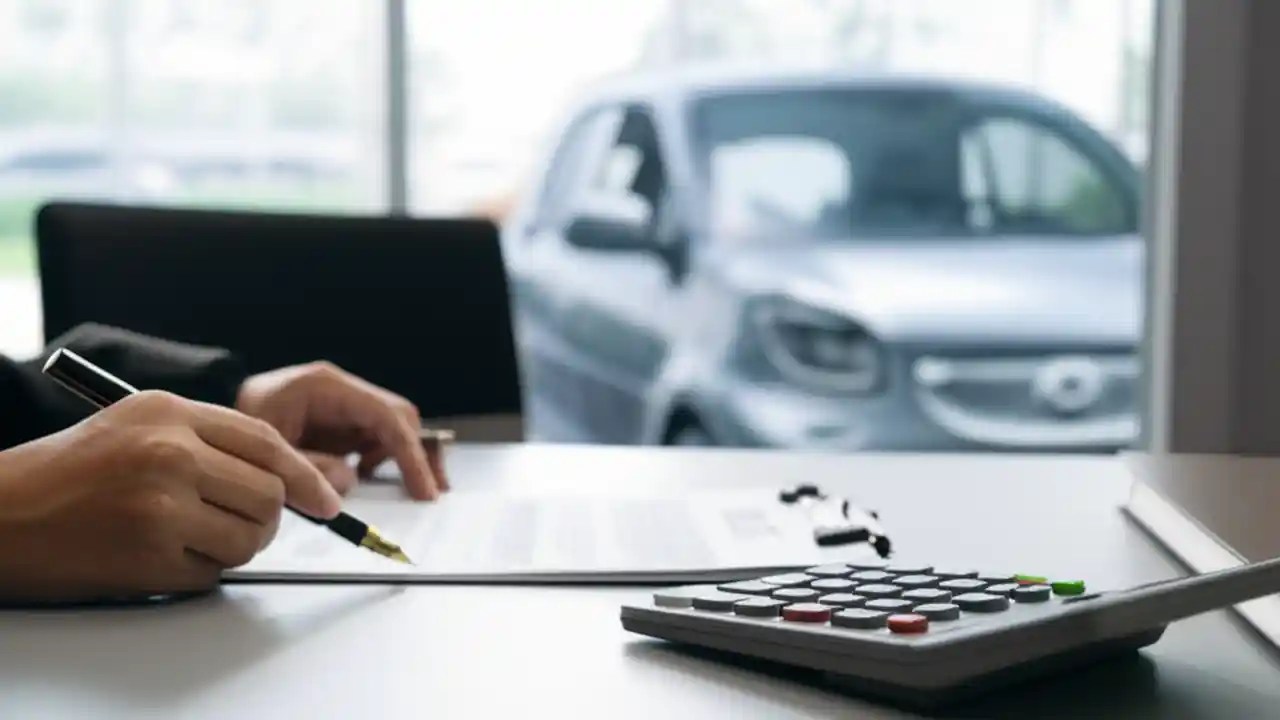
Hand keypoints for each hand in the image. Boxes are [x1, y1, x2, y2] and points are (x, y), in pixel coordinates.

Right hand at [0, 391, 340, 601]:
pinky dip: (196, 572)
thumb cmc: (64, 471)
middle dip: (266, 518)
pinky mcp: (150, 555)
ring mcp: (161, 506)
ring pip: (251, 537)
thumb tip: (285, 478)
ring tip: (187, 536)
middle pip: (270, 494)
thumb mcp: (136, 424)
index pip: (267, 442)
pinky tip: (156, 554)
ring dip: (232, 547)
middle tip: (233, 522)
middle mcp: (170, 453)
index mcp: (169, 413)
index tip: (327, 500)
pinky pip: (212, 573)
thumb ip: (209, 439)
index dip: (306, 475)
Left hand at [235, 362, 444, 499]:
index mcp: (325, 387)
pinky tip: (369, 476)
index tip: (424, 490)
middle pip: (399, 416)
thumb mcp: (268, 452)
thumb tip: (351, 481)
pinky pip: (375, 436)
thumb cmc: (234, 430)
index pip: (385, 417)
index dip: (410, 454)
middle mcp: (341, 389)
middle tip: (430, 493)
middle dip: (419, 454)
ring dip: (403, 457)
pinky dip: (383, 458)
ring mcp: (342, 403)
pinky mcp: (339, 419)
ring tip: (408, 489)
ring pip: (392, 426)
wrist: (213, 423)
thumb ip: (310, 467)